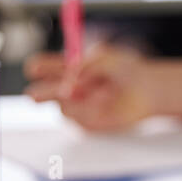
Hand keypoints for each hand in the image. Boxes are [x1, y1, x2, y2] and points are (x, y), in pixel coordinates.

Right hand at [24, 41, 154, 131]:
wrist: (147, 90)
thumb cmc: (127, 69)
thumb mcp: (106, 57)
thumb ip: (86, 66)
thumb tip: (71, 85)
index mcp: (68, 68)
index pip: (43, 68)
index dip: (37, 68)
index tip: (34, 68)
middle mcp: (69, 89)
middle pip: (43, 92)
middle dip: (39, 93)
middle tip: (35, 95)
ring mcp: (77, 107)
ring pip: (63, 108)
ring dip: (79, 101)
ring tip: (104, 91)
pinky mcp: (87, 123)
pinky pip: (80, 121)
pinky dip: (92, 112)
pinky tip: (108, 102)